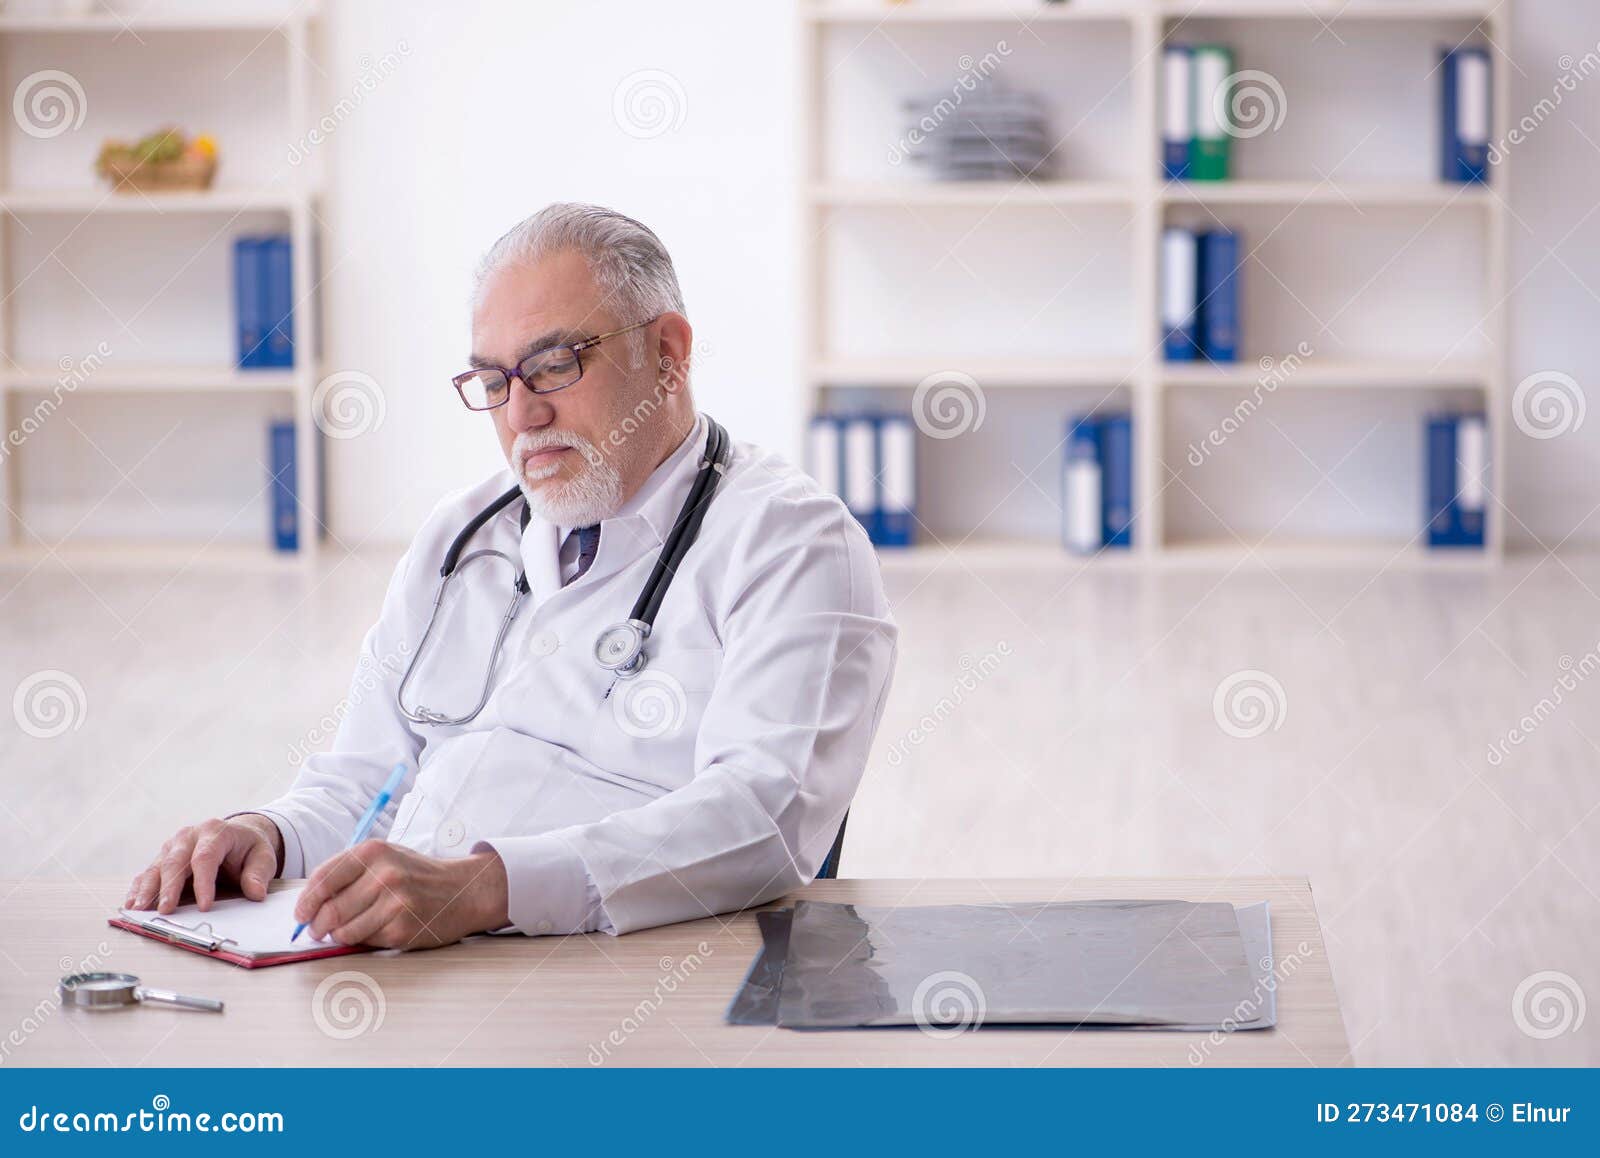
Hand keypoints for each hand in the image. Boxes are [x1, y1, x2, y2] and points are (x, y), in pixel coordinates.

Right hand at [126, 814, 283, 913]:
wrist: (237, 836)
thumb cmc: (248, 848)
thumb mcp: (263, 856)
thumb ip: (259, 874)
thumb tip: (256, 893)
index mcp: (215, 831)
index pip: (206, 857)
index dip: (204, 882)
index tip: (205, 906)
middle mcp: (189, 836)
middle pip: (175, 861)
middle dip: (169, 888)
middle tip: (165, 912)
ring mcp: (172, 846)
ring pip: (156, 867)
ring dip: (147, 890)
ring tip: (139, 910)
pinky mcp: (162, 858)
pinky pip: (147, 873)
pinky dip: (139, 889)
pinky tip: (132, 904)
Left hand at [293, 841, 509, 949]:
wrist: (464, 890)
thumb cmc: (418, 875)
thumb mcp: (386, 858)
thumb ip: (349, 873)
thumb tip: (309, 904)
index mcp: (374, 851)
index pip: (323, 879)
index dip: (306, 901)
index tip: (301, 914)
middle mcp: (384, 874)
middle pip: (329, 909)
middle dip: (317, 925)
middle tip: (317, 930)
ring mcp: (395, 903)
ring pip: (344, 931)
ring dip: (339, 935)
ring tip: (348, 930)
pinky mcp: (402, 928)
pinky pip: (366, 941)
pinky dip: (365, 940)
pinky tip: (378, 930)